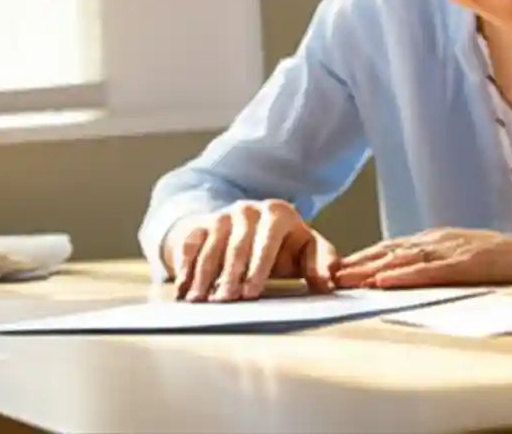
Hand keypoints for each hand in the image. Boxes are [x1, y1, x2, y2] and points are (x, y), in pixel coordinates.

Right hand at [164, 199, 338, 302]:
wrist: (247, 226)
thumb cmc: (283, 246)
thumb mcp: (306, 249)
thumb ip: (320, 264)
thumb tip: (329, 284)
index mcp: (279, 213)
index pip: (268, 241)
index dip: (259, 267)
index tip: (251, 293)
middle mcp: (249, 210)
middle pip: (238, 246)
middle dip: (231, 276)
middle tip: (225, 302)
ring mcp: (222, 215)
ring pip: (211, 248)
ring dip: (204, 275)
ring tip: (200, 301)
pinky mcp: (200, 225)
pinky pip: (190, 245)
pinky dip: (184, 267)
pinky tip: (182, 289)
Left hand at [334, 228, 511, 288]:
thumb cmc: (503, 260)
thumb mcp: (463, 258)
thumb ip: (436, 263)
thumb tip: (406, 275)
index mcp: (437, 239)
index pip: (392, 247)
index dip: (363, 256)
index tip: (336, 268)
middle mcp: (438, 240)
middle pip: (390, 250)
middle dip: (358, 262)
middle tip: (328, 274)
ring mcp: (451, 249)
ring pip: (402, 258)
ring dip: (371, 268)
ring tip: (346, 278)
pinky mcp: (465, 262)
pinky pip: (428, 270)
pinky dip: (403, 274)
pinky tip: (383, 280)